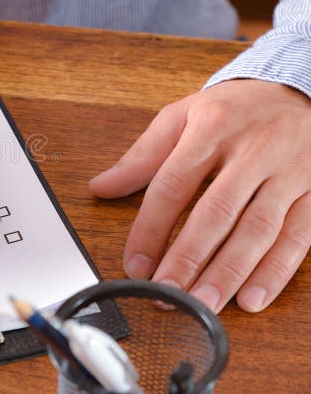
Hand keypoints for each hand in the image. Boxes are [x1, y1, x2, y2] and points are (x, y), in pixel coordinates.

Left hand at [89, 79, 310, 312]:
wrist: (299, 90)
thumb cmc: (234, 109)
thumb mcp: (182, 116)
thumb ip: (142, 156)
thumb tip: (101, 186)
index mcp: (212, 128)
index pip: (173, 184)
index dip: (151, 228)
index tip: (135, 263)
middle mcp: (253, 149)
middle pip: (217, 211)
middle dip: (189, 258)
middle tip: (167, 292)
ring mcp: (290, 172)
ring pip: (259, 229)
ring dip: (230, 272)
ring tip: (203, 303)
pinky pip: (299, 236)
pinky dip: (276, 271)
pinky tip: (252, 297)